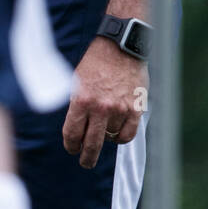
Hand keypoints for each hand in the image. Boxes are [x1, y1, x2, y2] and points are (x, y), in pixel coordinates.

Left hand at [61, 36, 148, 168]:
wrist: (121, 46)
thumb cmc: (95, 63)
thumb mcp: (76, 83)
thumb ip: (76, 107)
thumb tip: (75, 131)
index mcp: (80, 101)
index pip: (72, 135)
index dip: (71, 146)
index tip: (73, 148)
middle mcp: (100, 108)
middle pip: (91, 145)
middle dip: (86, 158)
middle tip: (86, 162)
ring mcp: (119, 109)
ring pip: (110, 138)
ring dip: (105, 138)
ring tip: (103, 131)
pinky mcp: (136, 108)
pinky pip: (128, 135)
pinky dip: (122, 137)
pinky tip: (117, 133)